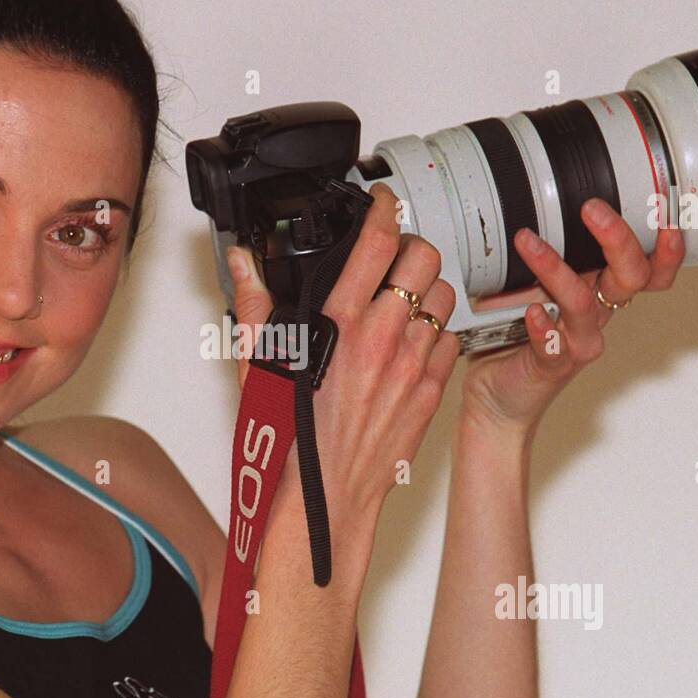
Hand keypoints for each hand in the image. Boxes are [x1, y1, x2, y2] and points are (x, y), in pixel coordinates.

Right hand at [225, 183, 460, 580]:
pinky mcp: (432, 390)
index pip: (377, 240)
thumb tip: (245, 262)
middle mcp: (384, 338)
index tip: (382, 200)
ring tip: (404, 300)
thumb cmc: (291, 439)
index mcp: (339, 324)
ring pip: (445, 296)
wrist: (323, 496)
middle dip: (410, 246)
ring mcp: (414, 364)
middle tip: (393, 254)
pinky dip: (436, 333)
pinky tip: (411, 343)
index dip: (384, 207)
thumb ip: (255, 305)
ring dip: (426, 289)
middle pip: (424, 257)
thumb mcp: (261, 365)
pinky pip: (451, 340)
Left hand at [460, 197, 685, 439]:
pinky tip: (532, 312)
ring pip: (583, 303)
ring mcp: (576, 343)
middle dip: (618, 240)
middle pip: (630, 277)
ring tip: (527, 242)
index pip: (647, 268)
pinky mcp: (550, 366)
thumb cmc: (512, 339)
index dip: (664, 245)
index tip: (664, 211)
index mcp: (598, 293)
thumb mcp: (525, 286)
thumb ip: (531, 256)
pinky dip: (543, 327)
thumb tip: (518, 208)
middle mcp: (595, 316)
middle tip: (592, 209)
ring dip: (556, 268)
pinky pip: (554, 347)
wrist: (495, 396)